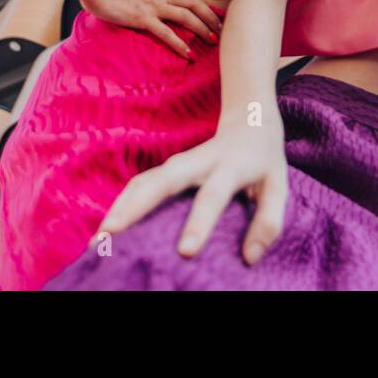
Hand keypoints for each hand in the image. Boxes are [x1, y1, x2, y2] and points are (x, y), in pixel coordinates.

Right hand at [77, 0, 227, 56]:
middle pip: (195, 1)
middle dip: (212, 14)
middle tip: (223, 27)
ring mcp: (152, 5)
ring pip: (186, 15)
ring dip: (202, 27)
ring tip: (213, 41)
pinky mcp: (142, 17)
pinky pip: (165, 32)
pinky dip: (179, 44)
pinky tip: (188, 54)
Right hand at [95, 115, 288, 264]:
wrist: (248, 120)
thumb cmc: (264, 161)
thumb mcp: (279, 185)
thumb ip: (269, 221)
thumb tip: (249, 257)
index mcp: (229, 166)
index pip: (212, 194)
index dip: (200, 222)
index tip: (186, 251)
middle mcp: (197, 161)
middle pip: (161, 181)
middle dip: (135, 207)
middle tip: (111, 235)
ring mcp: (176, 162)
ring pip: (142, 181)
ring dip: (119, 207)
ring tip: (98, 240)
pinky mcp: (164, 168)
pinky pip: (137, 185)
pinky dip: (119, 205)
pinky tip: (105, 229)